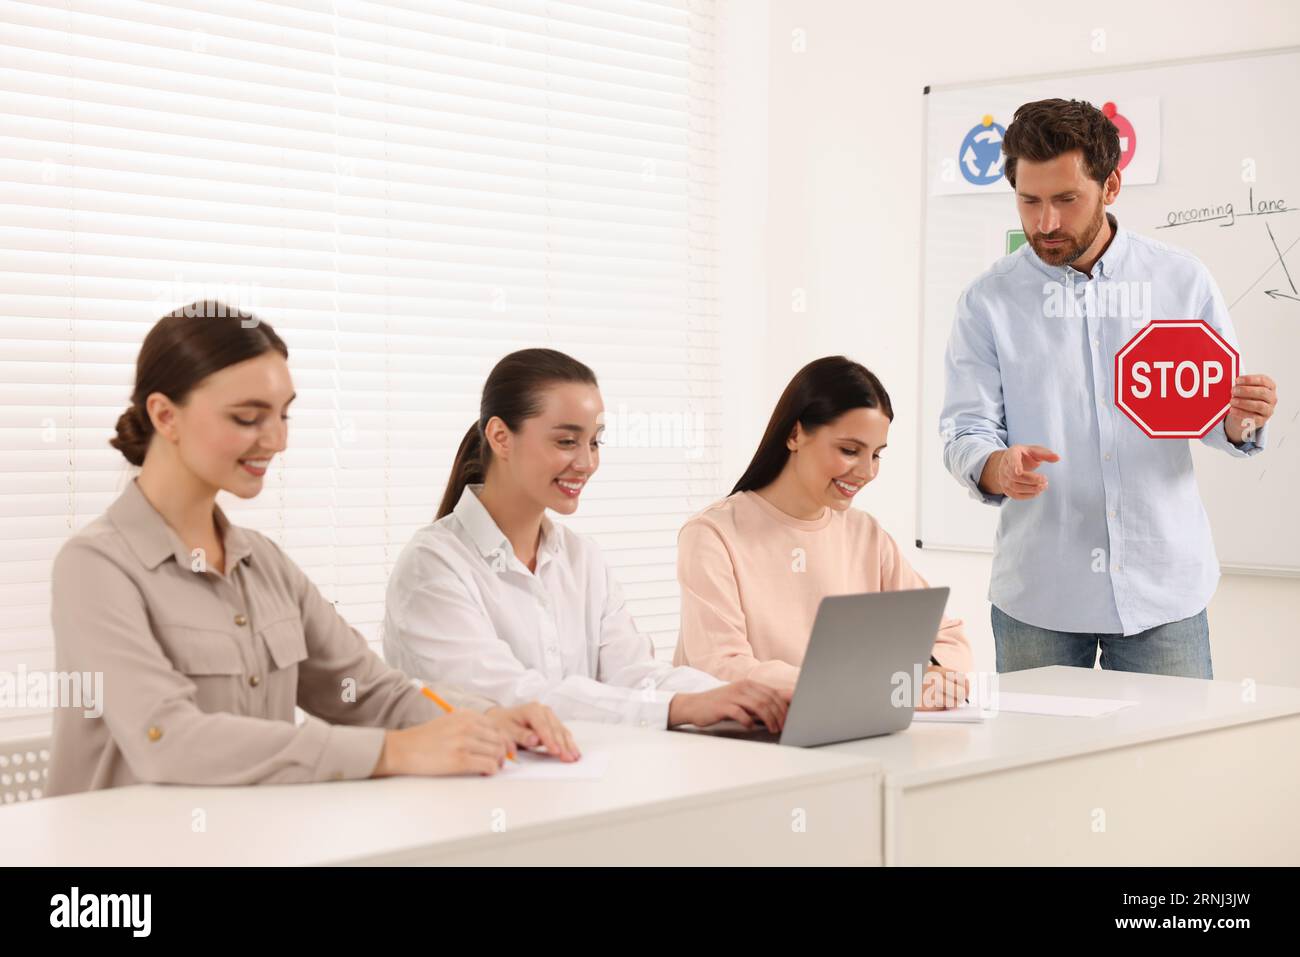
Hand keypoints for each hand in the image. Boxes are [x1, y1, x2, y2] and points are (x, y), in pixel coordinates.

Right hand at [372, 710, 511, 777]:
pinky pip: (489, 765)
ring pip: (497, 752)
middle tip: (498, 762)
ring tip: (490, 768)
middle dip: (502, 752)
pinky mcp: (460, 760)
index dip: (503, 740)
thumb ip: (470, 726)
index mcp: (466, 715)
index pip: (497, 726)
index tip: (503, 750)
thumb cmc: (424, 739)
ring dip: (497, 763)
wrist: (402, 749)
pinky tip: (485, 772)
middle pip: (499, 739)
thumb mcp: (449, 722)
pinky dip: (491, 770)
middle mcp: (467, 726)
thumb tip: (492, 739)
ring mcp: (464, 742)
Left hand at [486, 702, 580, 761]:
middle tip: (568, 758)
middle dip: (563, 745)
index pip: (543, 727)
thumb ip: (520, 735)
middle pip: (555, 729)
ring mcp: (550, 716)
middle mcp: (543, 710)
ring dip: (569, 745)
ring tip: (575, 757)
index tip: (556, 751)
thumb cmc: (503, 725)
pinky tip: (574, 751)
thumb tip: (534, 740)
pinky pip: (562, 733)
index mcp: (532, 710)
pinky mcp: (553, 723)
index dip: (550, 740)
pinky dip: (568, 743)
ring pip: (562, 731)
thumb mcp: (506, 730)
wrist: (502, 719)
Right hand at [667, 680, 789, 730]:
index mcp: (749, 684)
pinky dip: (749, 722)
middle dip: (780, 715)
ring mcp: (733, 695)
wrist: (693, 705)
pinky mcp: (723, 706)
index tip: (793, 717)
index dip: (785, 706)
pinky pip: (741, 713)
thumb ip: (758, 703)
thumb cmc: (720, 704)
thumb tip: (780, 712)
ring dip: (769, 720)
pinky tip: (751, 727)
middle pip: (768, 700)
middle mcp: (742, 687)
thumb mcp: (741, 700)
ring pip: (758, 706)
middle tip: (784, 728)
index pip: (773, 693)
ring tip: (773, 730)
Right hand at [916, 665, 969, 711]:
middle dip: (962, 696)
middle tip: (958, 698)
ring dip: (952, 703)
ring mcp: (933, 693)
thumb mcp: (929, 673)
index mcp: (937, 670)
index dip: (966, 685)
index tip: (965, 689)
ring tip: (943, 700)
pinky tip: (933, 703)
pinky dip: (942, 707)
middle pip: (962, 691)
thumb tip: (963, 689)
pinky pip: (944, 707)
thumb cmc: (915, 682)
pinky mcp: (929, 704)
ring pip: (955, 702)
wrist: (895, 689)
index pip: (961, 677)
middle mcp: (937, 680)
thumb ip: (944, 678)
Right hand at [980, 444, 1059, 499]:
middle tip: (1045, 479)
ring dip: (1031, 489)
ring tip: (1043, 486)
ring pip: (1015, 487)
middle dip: (1032, 480)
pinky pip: (1015, 495)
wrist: (1010, 462)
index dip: (1015, 465)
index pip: (1012, 459)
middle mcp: (1005, 466)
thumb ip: (1045, 454)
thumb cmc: (1024, 456)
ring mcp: (1003, 478)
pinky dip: (1027, 495)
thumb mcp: (1034, 450)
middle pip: (1015, 476)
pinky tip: (1036, 492)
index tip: (1019, 471)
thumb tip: (1057, 458)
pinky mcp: (1006, 488)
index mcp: (1012, 453)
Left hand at [1225, 374, 1276, 443]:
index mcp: (1269, 386)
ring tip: (1232, 401)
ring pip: (1259, 405)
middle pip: (1262, 392)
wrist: (1245, 415)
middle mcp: (1272, 398)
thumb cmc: (1245, 398)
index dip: (1249, 379)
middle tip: (1233, 391)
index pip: (1263, 380)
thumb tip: (1233, 384)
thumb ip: (1241, 385)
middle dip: (1246, 391)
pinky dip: (1241, 413)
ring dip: (1243, 402)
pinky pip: (1253, 417)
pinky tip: (1232, 410)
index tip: (1237, 380)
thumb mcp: (1244, 389)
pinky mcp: (1262, 420)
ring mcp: (1268, 410)